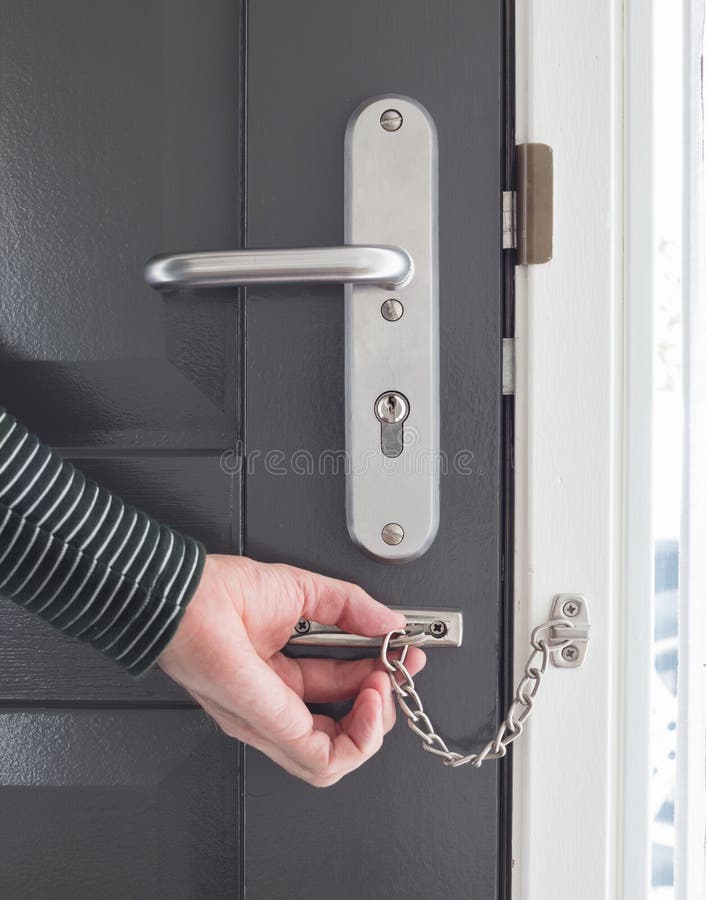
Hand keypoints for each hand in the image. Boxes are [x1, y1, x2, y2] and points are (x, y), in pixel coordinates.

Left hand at [158, 554, 425, 785]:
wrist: (181, 595)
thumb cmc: (218, 593)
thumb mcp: (300, 590)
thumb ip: (348, 605)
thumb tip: (390, 621)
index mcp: (280, 674)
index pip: (341, 689)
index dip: (380, 675)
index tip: (403, 655)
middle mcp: (275, 704)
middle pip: (343, 728)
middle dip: (383, 703)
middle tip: (398, 672)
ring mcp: (269, 720)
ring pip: (335, 756)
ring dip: (373, 724)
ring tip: (383, 686)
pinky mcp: (267, 723)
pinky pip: (318, 758)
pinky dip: (356, 737)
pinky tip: (368, 701)